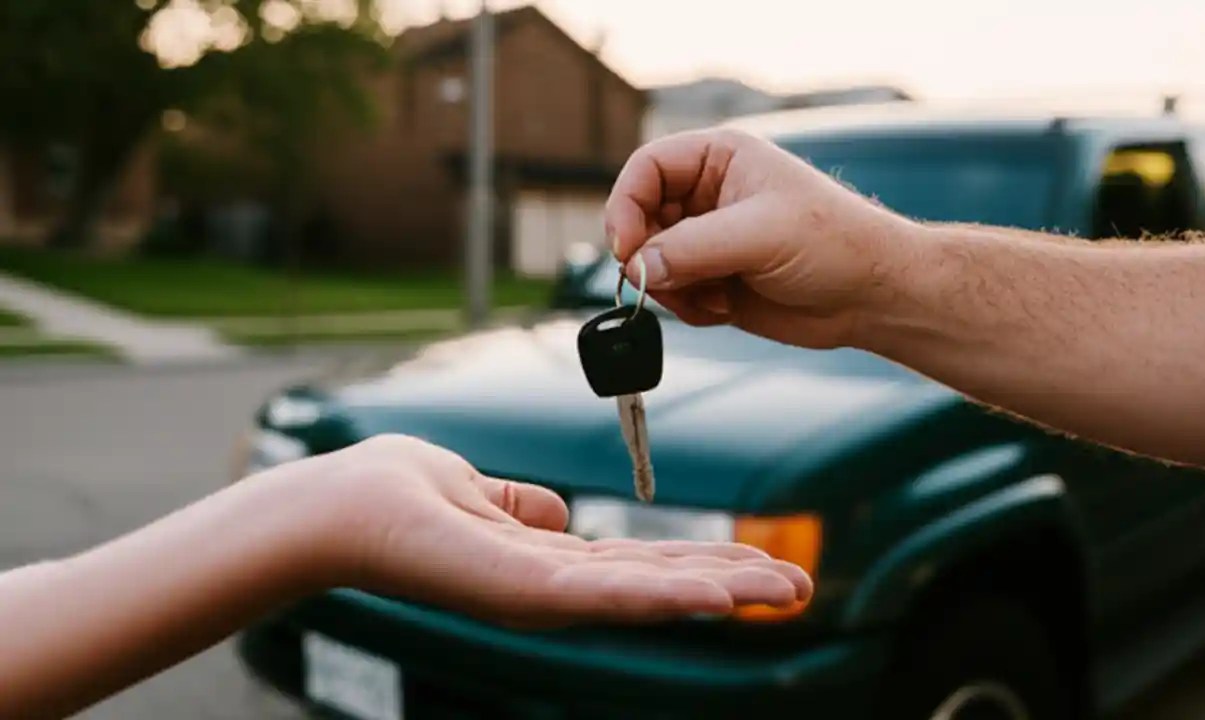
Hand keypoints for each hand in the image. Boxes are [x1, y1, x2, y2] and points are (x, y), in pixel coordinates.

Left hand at [273, 434, 811, 628]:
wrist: (335, 506)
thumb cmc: (392, 494)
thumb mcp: (474, 490)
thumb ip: (518, 504)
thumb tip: (553, 511)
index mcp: (545, 560)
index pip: (639, 566)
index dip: (701, 567)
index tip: (760, 565)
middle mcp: (549, 586)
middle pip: (657, 587)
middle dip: (731, 586)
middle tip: (803, 591)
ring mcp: (536, 594)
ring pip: (645, 596)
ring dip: (718, 594)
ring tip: (784, 593)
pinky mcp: (520, 590)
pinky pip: (604, 593)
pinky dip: (665, 597)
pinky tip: (717, 596)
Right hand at [605, 128, 924, 348]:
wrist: (874, 296)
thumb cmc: (836, 243)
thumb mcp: (760, 234)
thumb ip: (691, 249)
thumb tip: (636, 268)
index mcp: (719, 159)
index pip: (646, 169)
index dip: (625, 204)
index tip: (626, 247)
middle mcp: (707, 196)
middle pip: (639, 219)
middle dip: (648, 256)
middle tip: (666, 281)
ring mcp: (708, 241)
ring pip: (650, 263)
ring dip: (670, 287)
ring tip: (715, 295)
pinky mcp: (714, 281)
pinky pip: (671, 295)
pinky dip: (687, 308)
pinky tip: (726, 308)